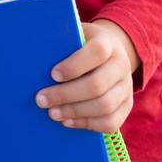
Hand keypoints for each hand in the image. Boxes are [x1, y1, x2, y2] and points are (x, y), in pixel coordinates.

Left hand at [35, 19, 137, 133]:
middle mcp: (122, 64)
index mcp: (108, 43)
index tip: (53, 74)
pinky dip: (87, 124)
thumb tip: (35, 59)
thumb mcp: (74, 36)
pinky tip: (67, 121)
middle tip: (42, 100)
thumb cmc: (82, 45)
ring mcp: (127, 87)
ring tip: (52, 113)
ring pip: (104, 106)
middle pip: (97, 85)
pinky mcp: (127, 106)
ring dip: (74, 112)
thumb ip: (60, 44)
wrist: (110, 53)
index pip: (97, 52)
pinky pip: (111, 122)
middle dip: (65, 95)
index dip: (74, 65)